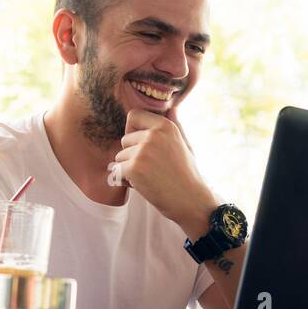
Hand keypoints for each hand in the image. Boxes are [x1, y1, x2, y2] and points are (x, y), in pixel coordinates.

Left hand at [112, 109, 216, 235]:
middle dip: (132, 156)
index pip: (133, 116)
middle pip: (124, 140)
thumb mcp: (185, 145)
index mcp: (165, 126)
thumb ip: (175, 125)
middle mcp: (154, 135)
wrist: (190, 200)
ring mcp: (143, 151)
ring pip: (119, 157)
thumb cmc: (187, 175)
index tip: (142, 146)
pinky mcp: (134, 168)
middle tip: (152, 169)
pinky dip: (126, 182)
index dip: (133, 131)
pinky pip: (117, 172)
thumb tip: (172, 108)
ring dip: (129, 170)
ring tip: (150, 178)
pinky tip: (144, 186)